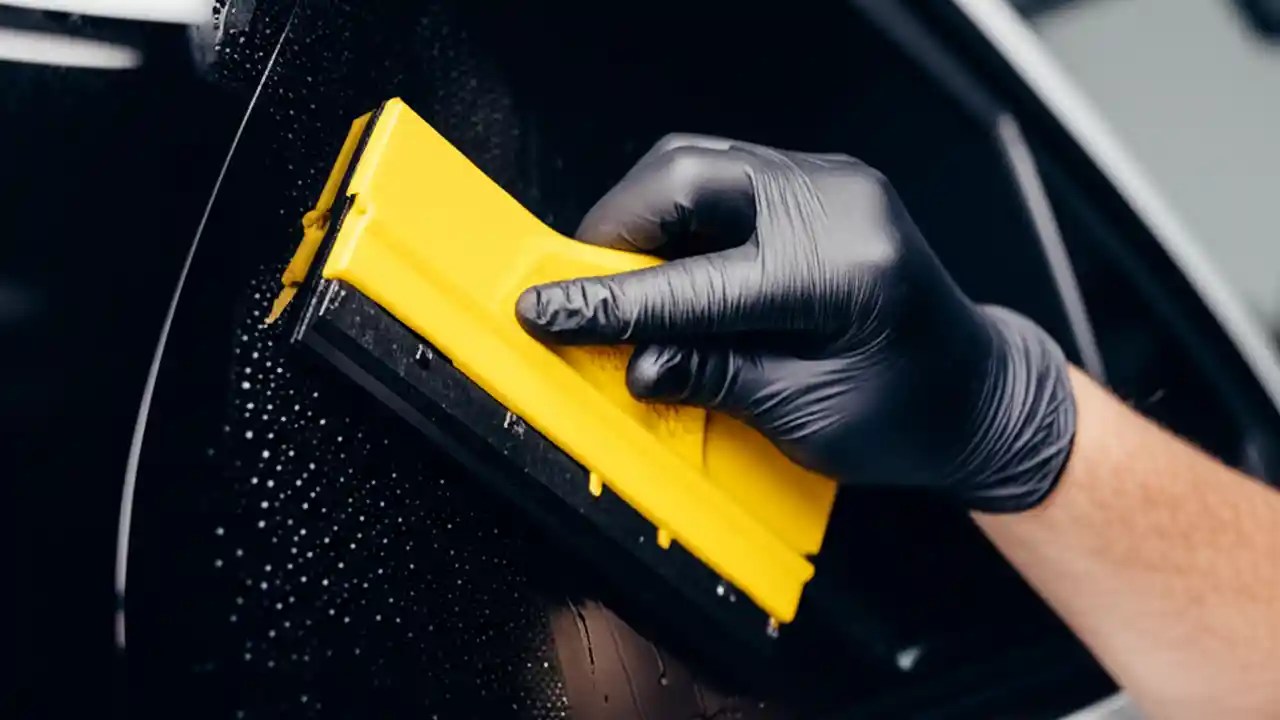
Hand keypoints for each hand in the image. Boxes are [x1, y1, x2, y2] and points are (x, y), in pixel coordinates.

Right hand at [515, 134, 1074, 511]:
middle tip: (581, 286)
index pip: (695, 282)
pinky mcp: (824, 186)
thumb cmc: (914, 416)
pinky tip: (671, 264)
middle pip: (688, 176)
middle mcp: (840, 206)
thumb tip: (634, 360)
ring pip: (701, 165)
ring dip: (646, 219)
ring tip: (624, 280)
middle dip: (617, 229)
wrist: (980, 397)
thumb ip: (712, 378)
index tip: (548, 313)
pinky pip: (729, 177)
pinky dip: (683, 218)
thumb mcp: (805, 417)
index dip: (609, 303)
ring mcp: (834, 184)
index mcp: (843, 272)